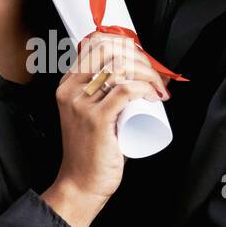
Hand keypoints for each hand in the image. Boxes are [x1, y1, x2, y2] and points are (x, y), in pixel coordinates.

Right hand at [41, 32, 167, 226]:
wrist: (81, 182)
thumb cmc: (93, 149)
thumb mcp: (93, 113)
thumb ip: (107, 94)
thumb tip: (146, 73)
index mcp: (68, 84)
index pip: (95, 44)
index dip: (124, 44)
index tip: (141, 58)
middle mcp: (71, 89)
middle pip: (109, 50)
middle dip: (139, 57)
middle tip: (154, 77)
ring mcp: (81, 104)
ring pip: (120, 68)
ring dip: (148, 73)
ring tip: (157, 89)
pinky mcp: (96, 119)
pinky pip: (125, 90)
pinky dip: (144, 87)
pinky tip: (153, 95)